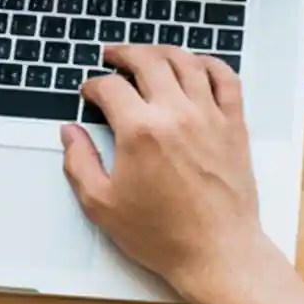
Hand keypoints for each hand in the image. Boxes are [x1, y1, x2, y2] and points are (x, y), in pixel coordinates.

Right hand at [60, 45, 262, 291]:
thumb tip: (69, 133)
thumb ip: (80, 162)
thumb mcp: (102, 205)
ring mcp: (209, 116)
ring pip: (186, 62)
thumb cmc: (162, 234)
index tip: (89, 92)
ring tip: (149, 54)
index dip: (93, 85)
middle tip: (113, 57)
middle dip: (124, 54)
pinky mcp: (234, 125)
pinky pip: (226, 79)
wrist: (216, 251)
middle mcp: (176, 114)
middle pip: (148, 61)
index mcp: (140, 131)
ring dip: (163, 51)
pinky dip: (210, 64)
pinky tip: (197, 64)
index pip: (111, 87)